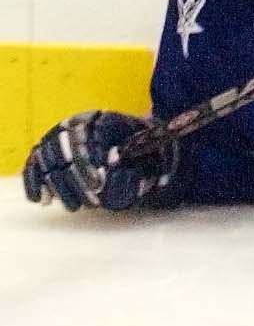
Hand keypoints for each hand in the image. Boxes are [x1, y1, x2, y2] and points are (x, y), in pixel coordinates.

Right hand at [23, 112, 174, 210]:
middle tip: (89, 204)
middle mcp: (78, 121)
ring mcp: (60, 133)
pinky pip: (35, 163)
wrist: (132, 140)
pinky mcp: (48, 147)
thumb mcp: (147, 146)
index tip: (97, 185)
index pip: (87, 138)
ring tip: (74, 207)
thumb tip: (112, 161)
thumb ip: (134, 152)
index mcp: (104, 117)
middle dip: (76, 181)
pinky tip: (40, 200)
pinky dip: (34, 181)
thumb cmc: (142, 146)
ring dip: (59, 187)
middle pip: (65, 150)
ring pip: (49, 159)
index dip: (89, 163)